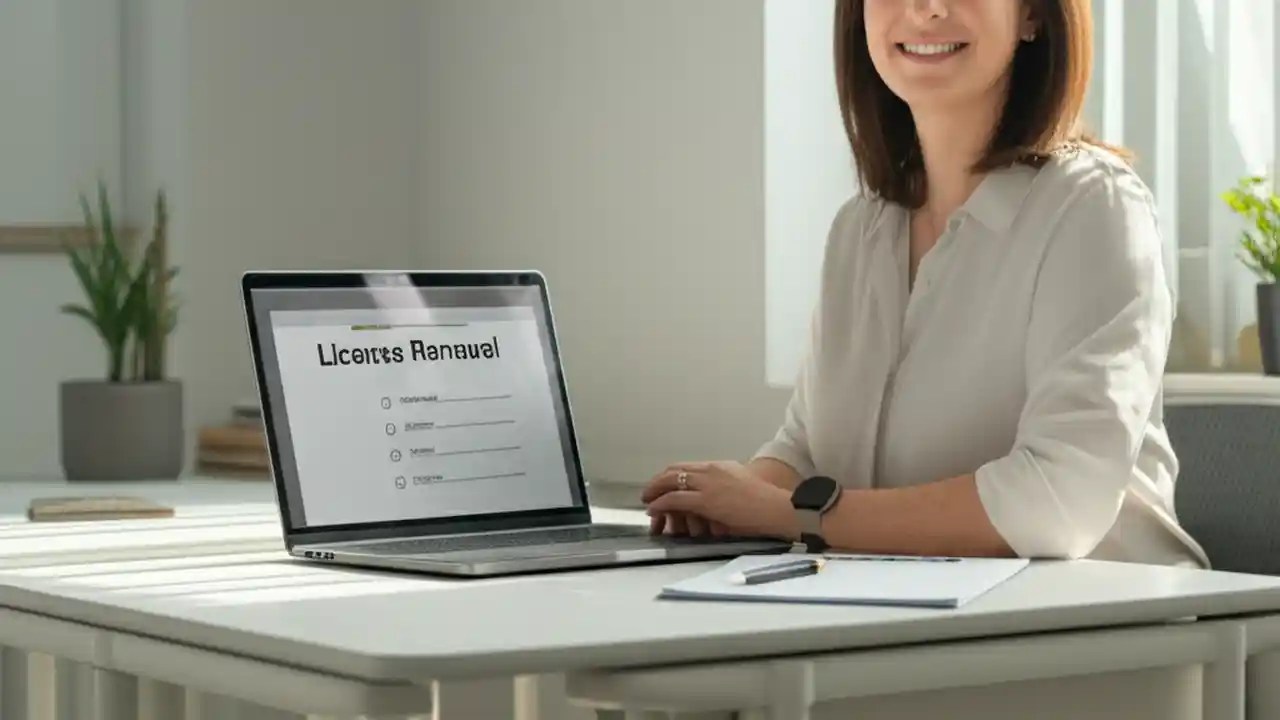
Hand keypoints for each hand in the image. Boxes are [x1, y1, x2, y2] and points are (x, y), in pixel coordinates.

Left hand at [642, 461, 799, 540]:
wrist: (776, 508)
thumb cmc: (765, 502)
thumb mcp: (742, 485)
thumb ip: (725, 486)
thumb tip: (714, 496)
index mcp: (719, 466)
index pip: (686, 466)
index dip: (669, 475)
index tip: (662, 482)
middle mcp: (710, 471)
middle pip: (674, 471)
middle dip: (658, 481)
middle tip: (648, 490)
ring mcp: (707, 484)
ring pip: (670, 482)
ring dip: (654, 491)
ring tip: (646, 500)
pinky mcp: (705, 501)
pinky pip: (674, 499)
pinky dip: (659, 503)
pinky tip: (653, 509)